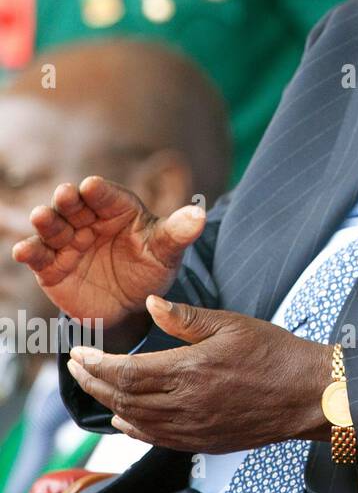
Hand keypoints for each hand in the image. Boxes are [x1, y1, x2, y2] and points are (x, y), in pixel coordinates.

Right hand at [11, 177, 204, 339]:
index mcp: (119, 210)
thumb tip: (200, 215)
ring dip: (47, 222)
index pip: (108, 196)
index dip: (100, 191)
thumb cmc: (151, 269)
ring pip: (54, 228)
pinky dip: (30, 252)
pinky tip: (23, 250)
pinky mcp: (52, 267)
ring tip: (42, 216)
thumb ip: (179, 232)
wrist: (131, 306)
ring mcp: (69, 243)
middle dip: (69, 200)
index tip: (92, 185)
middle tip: (66, 194)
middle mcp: (90, 221)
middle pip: (76, 207)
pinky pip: (39, 257)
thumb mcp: (167, 252)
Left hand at [66, 296, 333, 452]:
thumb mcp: (232, 324)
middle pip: (122, 397)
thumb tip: (151, 304)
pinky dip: (131, 428)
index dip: (95, 364)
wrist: (308, 393)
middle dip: (92, 382)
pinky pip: (154, 438)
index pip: (125, 371)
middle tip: (76, 368)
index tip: (79, 353)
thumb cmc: (275, 354)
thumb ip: (186, 318)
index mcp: (190, 370)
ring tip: (94, 387)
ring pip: (134, 420)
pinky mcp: (202, 441)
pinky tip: (123, 419)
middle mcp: (185, 404)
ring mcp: (192, 427)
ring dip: (107, 403)